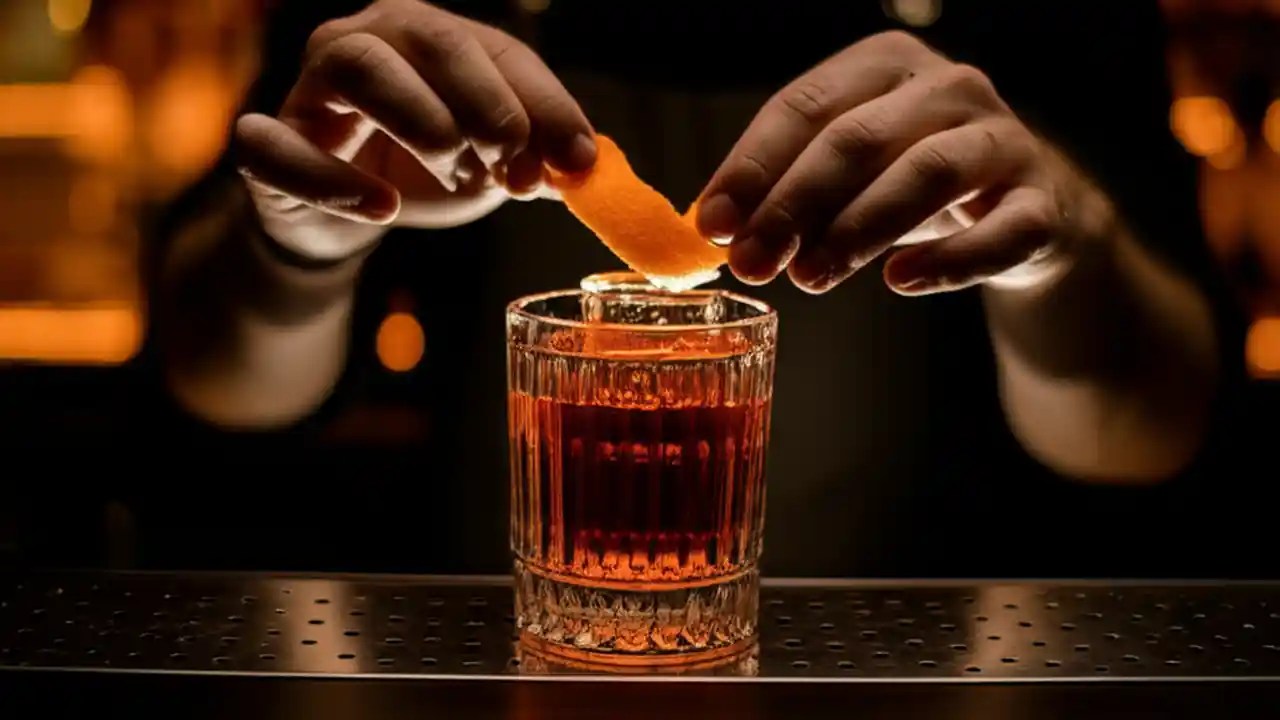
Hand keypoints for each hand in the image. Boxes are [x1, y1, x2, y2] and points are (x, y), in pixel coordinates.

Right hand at [233, 0, 595, 261]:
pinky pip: (282, 147)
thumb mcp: (491, 163)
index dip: (546, 103)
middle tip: (517, 170)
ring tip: (458, 176)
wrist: (347, 214)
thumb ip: (536, 160)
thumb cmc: (424, 171)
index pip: (497, 49)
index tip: (579, 159)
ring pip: (356, 65)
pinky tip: (383, 207)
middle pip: (431, 40)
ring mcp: (308, 86)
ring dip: (424, 124)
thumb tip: (587, 167)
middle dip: (490, 108)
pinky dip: (337, 181)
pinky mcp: (268, 143)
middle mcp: (367, 39)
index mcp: (429, 36)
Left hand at [697, 31, 1106, 294]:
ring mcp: (1003, 139)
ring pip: (926, 174)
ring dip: (859, 230)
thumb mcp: (846, 171)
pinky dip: (951, 258)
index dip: (754, 166)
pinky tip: (902, 281)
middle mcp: (949, 86)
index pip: (805, 105)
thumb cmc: (907, 183)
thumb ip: (786, 187)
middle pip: (858, 139)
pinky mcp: (1041, 201)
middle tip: (754, 263)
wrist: (1018, 212)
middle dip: (794, 204)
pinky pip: (1001, 231)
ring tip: (810, 278)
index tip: (714, 224)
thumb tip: (717, 228)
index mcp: (886, 63)